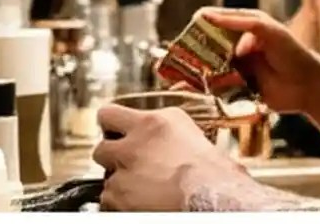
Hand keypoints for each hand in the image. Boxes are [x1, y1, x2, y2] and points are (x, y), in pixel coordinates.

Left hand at [93, 104, 250, 210]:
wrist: (216, 201)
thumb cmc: (218, 177)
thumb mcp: (193, 136)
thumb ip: (165, 130)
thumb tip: (154, 135)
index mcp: (153, 124)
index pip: (108, 114)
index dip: (110, 127)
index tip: (113, 134)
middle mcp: (134, 143)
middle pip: (101, 148)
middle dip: (113, 160)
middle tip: (131, 169)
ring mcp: (124, 170)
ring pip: (107, 178)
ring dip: (120, 185)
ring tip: (145, 192)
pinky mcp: (119, 196)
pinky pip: (109, 201)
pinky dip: (121, 205)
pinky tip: (142, 205)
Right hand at [198, 7, 319, 114]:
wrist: (309, 86)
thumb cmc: (293, 53)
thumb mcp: (267, 29)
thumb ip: (239, 21)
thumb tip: (207, 15)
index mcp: (246, 29)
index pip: (219, 22)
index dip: (204, 24)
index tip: (188, 27)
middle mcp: (239, 47)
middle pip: (212, 45)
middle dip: (198, 47)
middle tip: (183, 51)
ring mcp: (239, 67)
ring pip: (213, 65)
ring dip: (201, 67)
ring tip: (186, 68)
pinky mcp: (239, 88)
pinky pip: (219, 85)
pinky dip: (208, 85)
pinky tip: (197, 85)